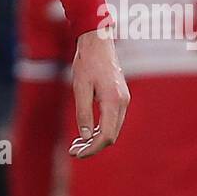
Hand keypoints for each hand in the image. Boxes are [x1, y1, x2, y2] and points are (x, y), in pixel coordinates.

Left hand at [68, 29, 128, 158]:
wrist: (98, 42)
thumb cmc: (87, 62)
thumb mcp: (80, 87)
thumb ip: (83, 112)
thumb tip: (85, 137)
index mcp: (113, 101)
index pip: (106, 135)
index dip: (92, 148)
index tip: (77, 153)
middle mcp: (122, 103)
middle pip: (111, 135)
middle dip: (92, 146)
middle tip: (73, 150)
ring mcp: (123, 100)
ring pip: (112, 129)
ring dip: (96, 139)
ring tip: (76, 144)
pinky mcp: (120, 97)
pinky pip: (112, 120)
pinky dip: (100, 129)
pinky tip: (86, 131)